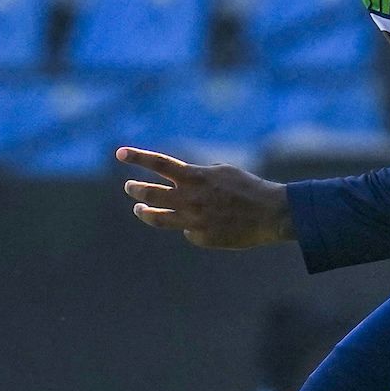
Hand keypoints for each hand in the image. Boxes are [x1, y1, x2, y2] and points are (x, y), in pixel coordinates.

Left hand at [118, 147, 293, 249]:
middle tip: (129, 186)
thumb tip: (181, 182)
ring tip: (139, 209)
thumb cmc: (248, 188)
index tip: (120, 153)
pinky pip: (187, 230)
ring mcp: (192, 219)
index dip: (137, 157)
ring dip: (145, 211)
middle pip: (150, 192)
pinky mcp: (200, 237)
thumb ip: (198, 174)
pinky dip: (191, 224)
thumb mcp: (221, 172)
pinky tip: (205, 223)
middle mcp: (189, 198)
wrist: (269, 214)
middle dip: (135, 189)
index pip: (159, 163)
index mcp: (195, 176)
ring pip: (158, 217)